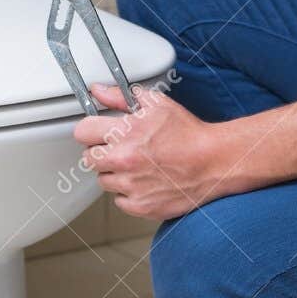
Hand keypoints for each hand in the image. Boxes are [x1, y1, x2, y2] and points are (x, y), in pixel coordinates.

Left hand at [73, 82, 223, 219]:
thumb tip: (99, 91)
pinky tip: (145, 182)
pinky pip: (120, 201)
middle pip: (89, 159)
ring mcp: (131, 186)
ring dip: (115, 174)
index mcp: (124, 133)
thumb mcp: (156, 105)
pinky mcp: (141, 206)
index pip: (82, 132)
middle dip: (101, 152)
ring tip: (138, 166)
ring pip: (104, 181)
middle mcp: (124, 161)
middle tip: (119, 149)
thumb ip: (122, 96)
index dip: (90, 130)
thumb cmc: (189, 133)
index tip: (97, 132)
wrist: (215, 162)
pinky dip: (129, 194)